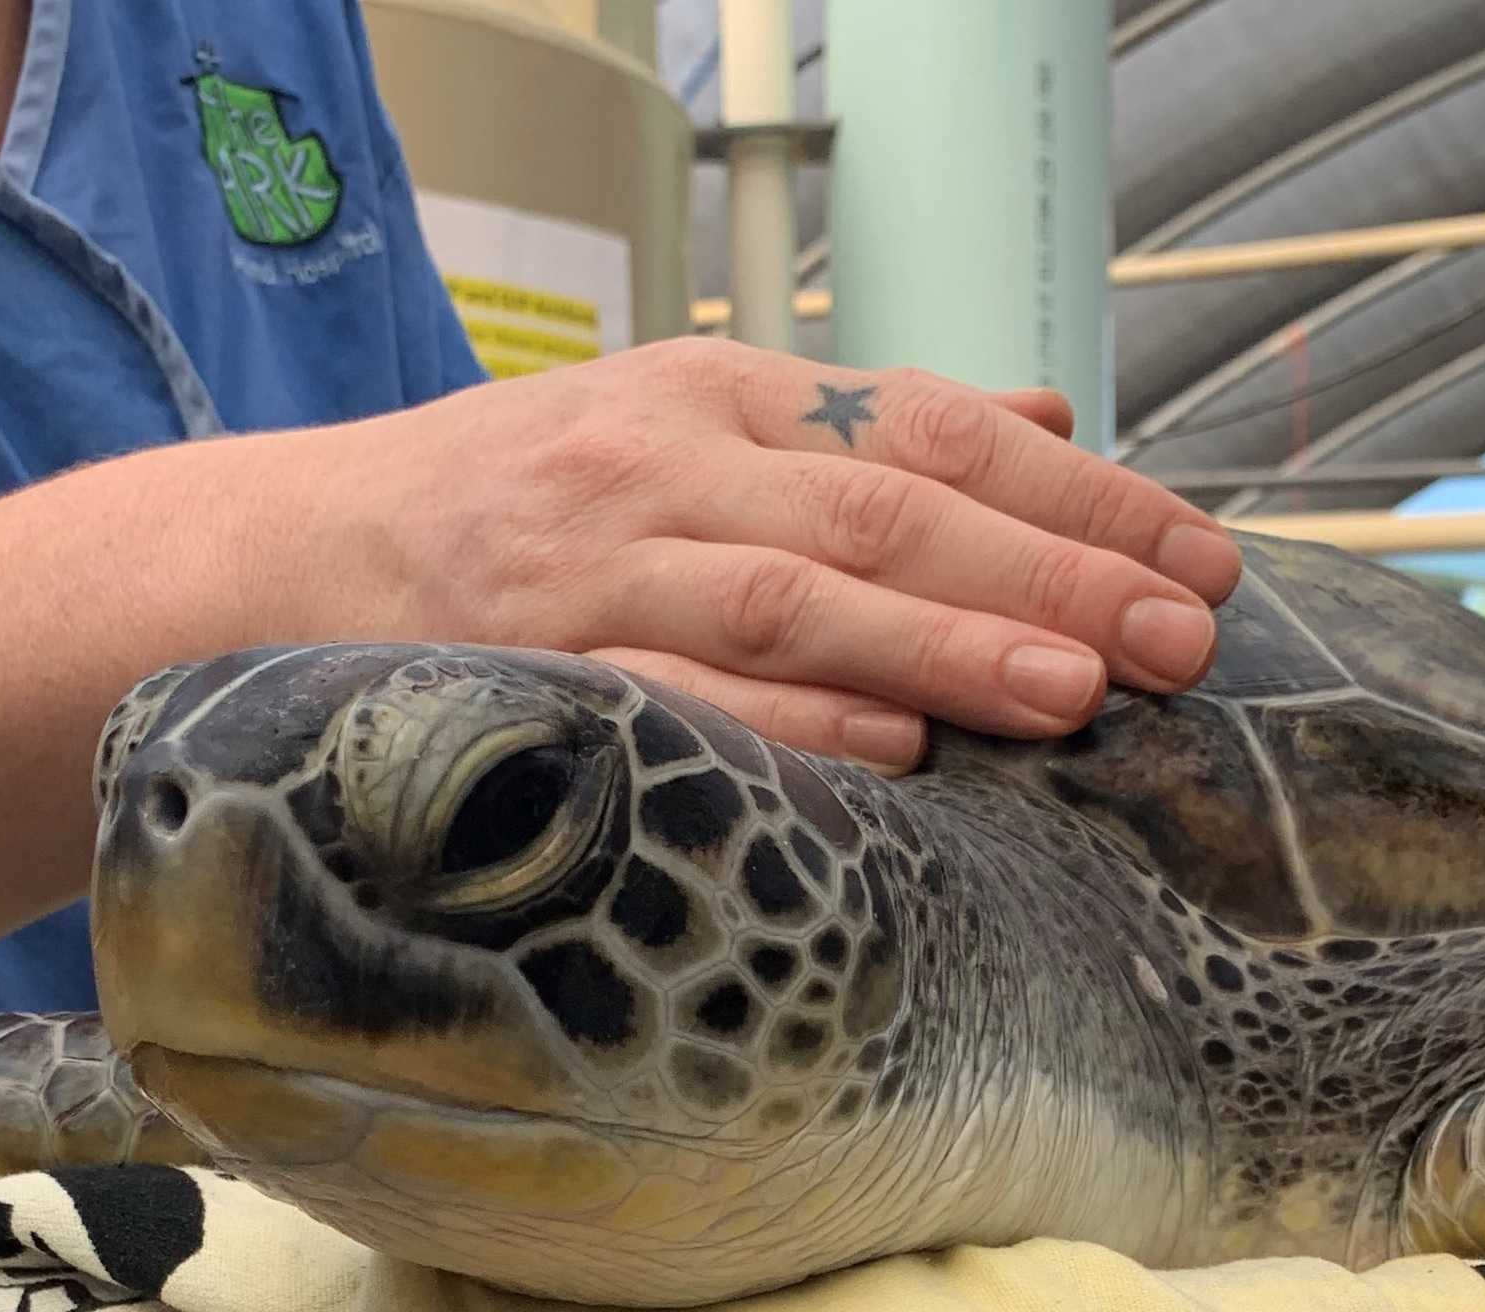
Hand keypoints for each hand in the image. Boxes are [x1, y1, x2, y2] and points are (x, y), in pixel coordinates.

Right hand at [299, 340, 1243, 771]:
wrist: (287, 556)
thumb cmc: (523, 505)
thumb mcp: (690, 427)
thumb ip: (863, 430)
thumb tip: (1043, 409)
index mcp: (722, 393)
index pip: (936, 429)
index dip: (1079, 490)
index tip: (1197, 553)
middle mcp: (666, 462)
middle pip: (891, 508)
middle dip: (1051, 569)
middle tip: (1183, 633)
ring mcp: (594, 565)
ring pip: (796, 596)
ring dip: (945, 642)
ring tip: (1076, 690)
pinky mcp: (532, 666)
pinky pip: (676, 694)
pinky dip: (787, 717)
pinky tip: (893, 745)